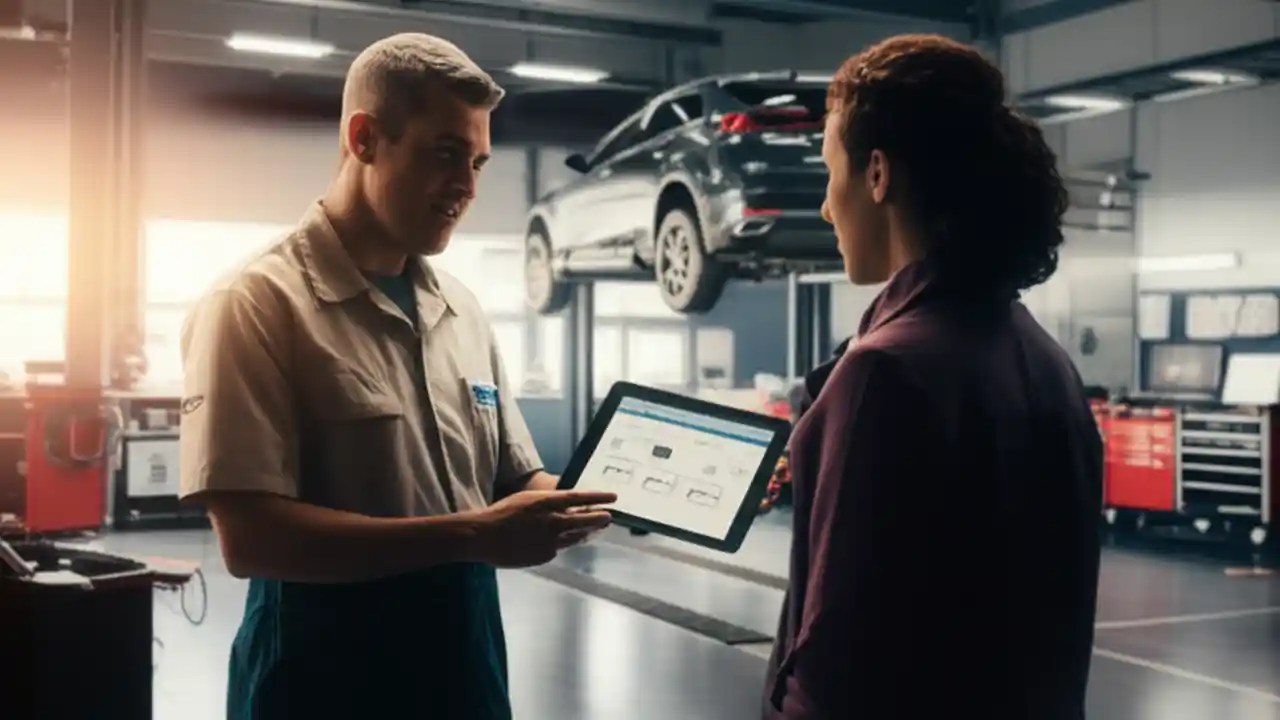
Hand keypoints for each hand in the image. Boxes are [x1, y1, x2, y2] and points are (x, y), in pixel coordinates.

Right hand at [473, 490, 616, 567]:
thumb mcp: (527, 500)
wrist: (484, 536)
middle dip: (599, 519)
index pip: (579, 498)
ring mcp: (550, 541)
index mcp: (546, 503)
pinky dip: (560, 544)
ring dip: (584, 533)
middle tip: (609, 517)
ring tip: (592, 530)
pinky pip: (558, 549)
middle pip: (584, 520)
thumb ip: (548, 505)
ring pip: (574, 537)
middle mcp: (552, 521)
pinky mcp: (545, 556)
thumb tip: (567, 508)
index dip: (598, 497)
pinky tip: (557, 543)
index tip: (613, 497)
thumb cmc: (502, 514)